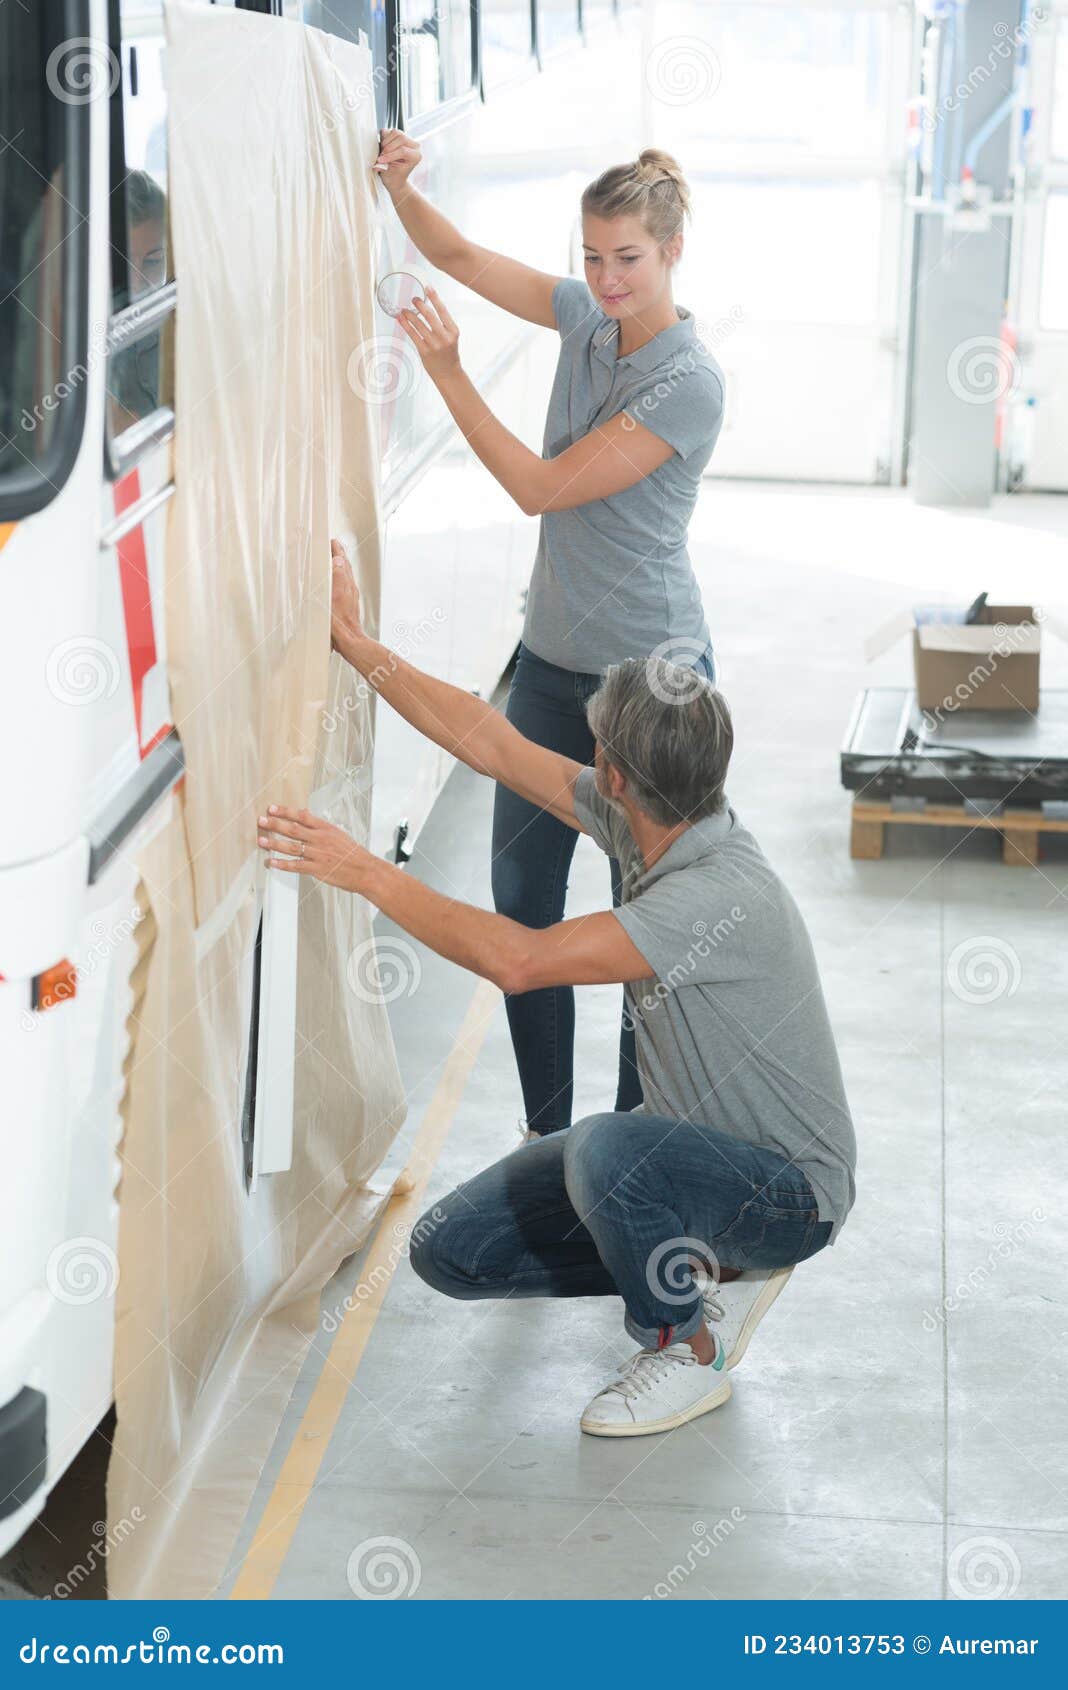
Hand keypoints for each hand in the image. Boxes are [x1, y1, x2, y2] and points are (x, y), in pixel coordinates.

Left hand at [257, 806, 368, 892]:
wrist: (365, 870)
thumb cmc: (353, 853)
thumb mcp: (338, 833)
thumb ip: (319, 825)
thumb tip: (304, 813)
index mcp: (326, 828)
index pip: (302, 816)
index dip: (285, 811)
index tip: (272, 808)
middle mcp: (320, 839)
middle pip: (293, 830)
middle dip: (275, 824)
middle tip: (261, 821)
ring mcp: (318, 855)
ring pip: (292, 847)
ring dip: (274, 844)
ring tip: (261, 841)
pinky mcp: (317, 869)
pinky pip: (296, 866)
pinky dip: (282, 864)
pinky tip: (272, 862)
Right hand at [330, 537, 362, 652]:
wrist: (348, 639)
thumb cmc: (340, 622)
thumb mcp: (335, 596)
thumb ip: (337, 577)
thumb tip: (338, 560)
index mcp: (346, 584)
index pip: (342, 561)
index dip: (337, 550)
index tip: (332, 541)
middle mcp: (350, 588)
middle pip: (345, 566)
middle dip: (339, 554)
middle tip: (334, 545)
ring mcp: (350, 596)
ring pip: (345, 575)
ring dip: (340, 565)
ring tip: (335, 558)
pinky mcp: (348, 604)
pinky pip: (344, 585)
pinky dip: (339, 577)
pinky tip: (335, 581)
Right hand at [373, 127, 420, 193]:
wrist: (394, 178)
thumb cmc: (395, 177)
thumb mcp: (390, 174)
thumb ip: (384, 166)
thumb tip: (377, 162)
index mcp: (416, 156)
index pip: (403, 151)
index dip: (389, 155)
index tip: (380, 160)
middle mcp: (414, 146)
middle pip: (401, 138)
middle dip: (387, 148)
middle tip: (380, 157)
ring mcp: (406, 138)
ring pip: (395, 132)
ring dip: (385, 142)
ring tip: (382, 153)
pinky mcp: (398, 135)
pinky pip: (389, 131)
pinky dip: (383, 138)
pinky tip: (382, 148)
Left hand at [397, 287, 460, 381]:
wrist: (449, 373)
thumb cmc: (448, 353)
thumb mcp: (451, 337)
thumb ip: (442, 324)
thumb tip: (427, 307)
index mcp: (453, 331)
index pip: (443, 311)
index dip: (435, 298)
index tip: (428, 288)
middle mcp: (444, 337)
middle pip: (430, 316)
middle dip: (420, 305)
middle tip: (414, 299)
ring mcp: (434, 345)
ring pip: (419, 325)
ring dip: (410, 315)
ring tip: (404, 309)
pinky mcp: (424, 352)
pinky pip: (413, 335)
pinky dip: (405, 325)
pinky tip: (401, 319)